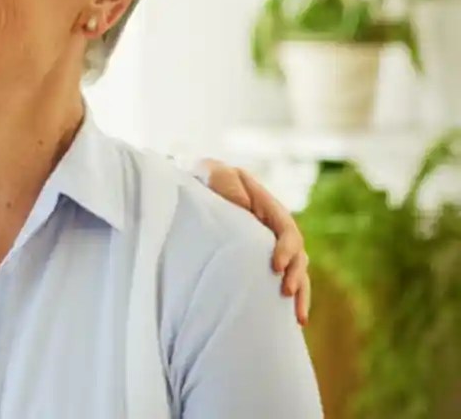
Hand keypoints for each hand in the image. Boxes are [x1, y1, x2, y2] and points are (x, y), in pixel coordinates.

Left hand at [200, 159, 310, 325]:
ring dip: (299, 294)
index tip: (276, 266)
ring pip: (296, 272)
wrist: (195, 190)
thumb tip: (245, 207)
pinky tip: (291, 322)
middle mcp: (274, 229)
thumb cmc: (203, 180)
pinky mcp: (261, 263)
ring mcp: (270, 247)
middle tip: (286, 292)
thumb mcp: (212, 172)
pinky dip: (289, 300)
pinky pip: (282, 281)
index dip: (286, 249)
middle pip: (298, 255)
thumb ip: (226, 182)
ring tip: (297, 318)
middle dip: (296, 275)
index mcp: (267, 208)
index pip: (286, 230)